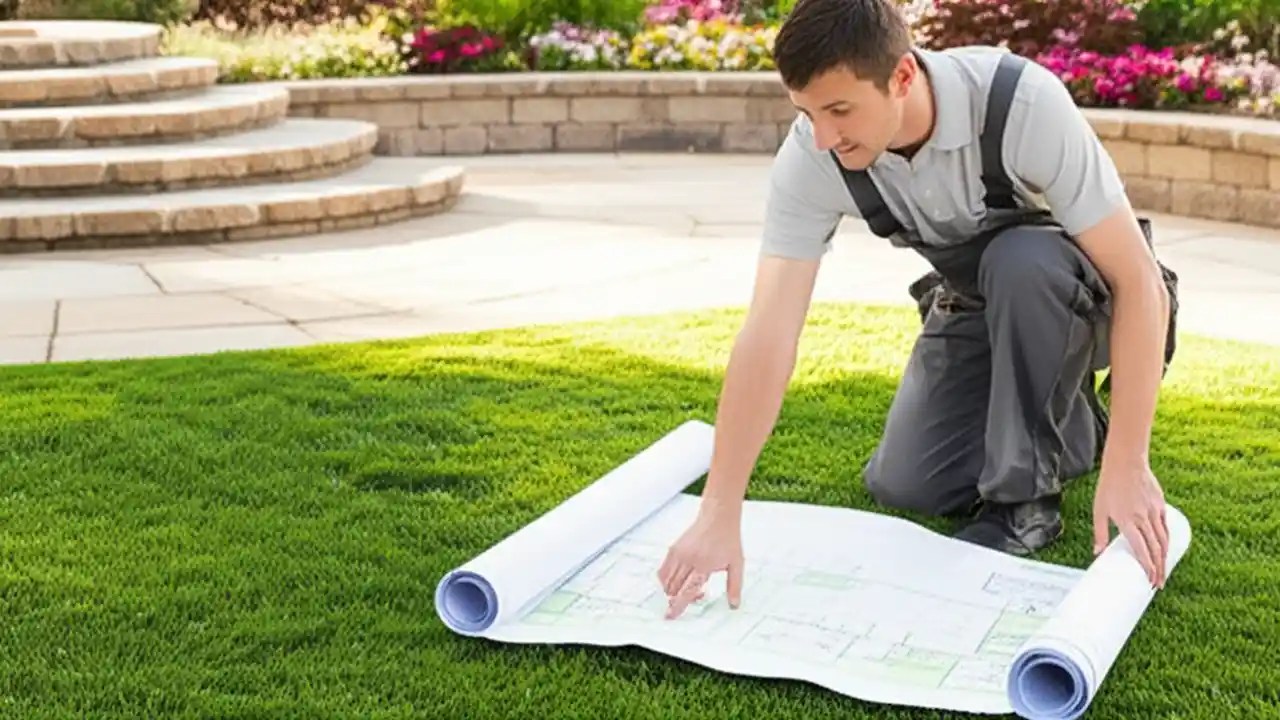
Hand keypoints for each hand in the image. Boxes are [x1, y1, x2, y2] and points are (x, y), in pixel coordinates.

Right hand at [656, 504, 744, 619]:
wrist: (718, 518)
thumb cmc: (728, 540)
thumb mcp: (737, 564)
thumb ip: (734, 586)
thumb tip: (734, 605)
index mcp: (703, 565)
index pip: (687, 591)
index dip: (678, 605)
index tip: (670, 616)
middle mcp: (688, 560)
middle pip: (674, 588)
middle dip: (678, 599)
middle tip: (696, 598)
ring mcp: (678, 554)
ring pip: (666, 581)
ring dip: (673, 591)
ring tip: (690, 587)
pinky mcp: (674, 549)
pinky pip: (663, 570)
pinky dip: (666, 580)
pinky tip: (678, 580)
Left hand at [1092, 459, 1168, 587]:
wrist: (1126, 463)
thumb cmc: (1109, 486)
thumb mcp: (1099, 509)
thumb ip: (1100, 532)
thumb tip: (1097, 553)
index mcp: (1127, 521)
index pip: (1141, 550)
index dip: (1147, 567)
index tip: (1149, 580)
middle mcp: (1143, 519)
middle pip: (1155, 549)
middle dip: (1158, 569)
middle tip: (1157, 584)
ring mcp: (1154, 512)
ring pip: (1164, 540)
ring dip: (1165, 559)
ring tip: (1163, 572)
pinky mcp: (1161, 506)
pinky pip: (1166, 528)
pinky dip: (1167, 541)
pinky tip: (1166, 550)